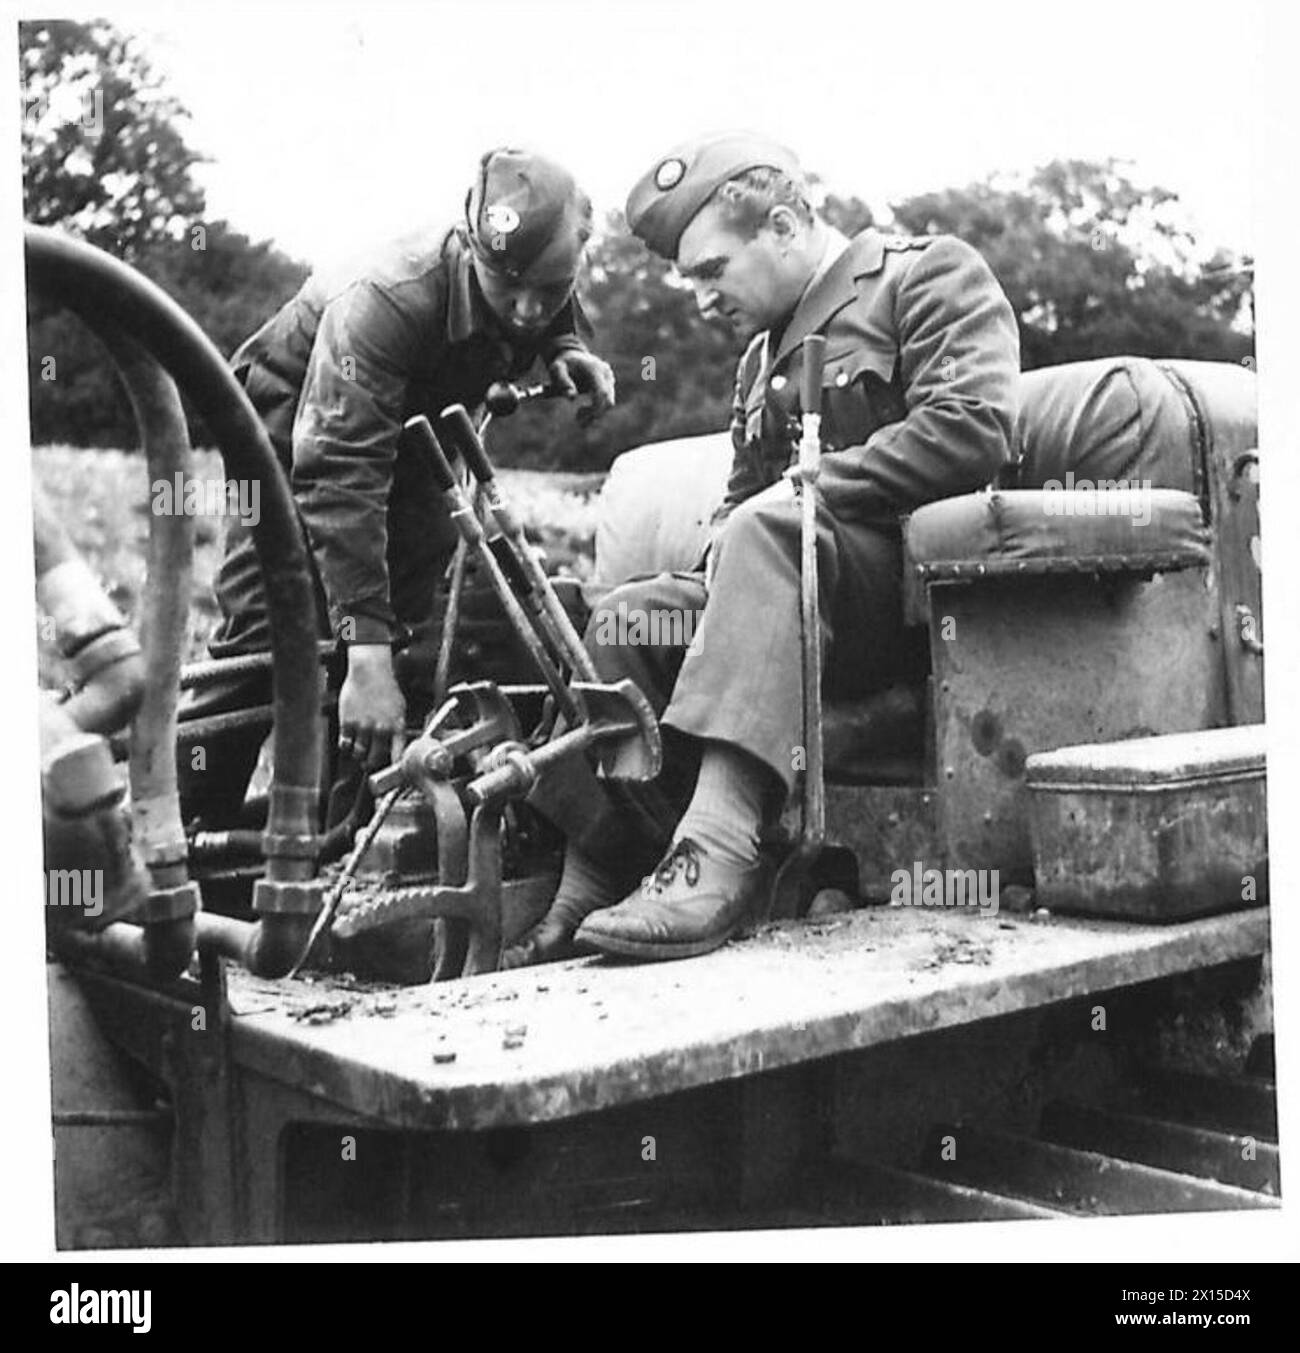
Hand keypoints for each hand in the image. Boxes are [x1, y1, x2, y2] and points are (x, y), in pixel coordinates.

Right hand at [338, 644, 406, 769]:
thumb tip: (398, 743)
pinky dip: (346, 746)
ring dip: (359, 755)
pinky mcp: (347, 723)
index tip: (392, 773)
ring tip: (360, 751)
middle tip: (370, 763)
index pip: (397, 756)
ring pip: (359, 754)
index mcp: (396, 727)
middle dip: (372, 764)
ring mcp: (363, 727)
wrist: (370, 672)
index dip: (394, 768)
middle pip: (375, 759)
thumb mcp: (400, 708)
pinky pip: (345, 744)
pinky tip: (348, 741)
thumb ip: (398, 727)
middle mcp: (380, 730)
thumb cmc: (386, 687)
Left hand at [548, 350, 615, 425]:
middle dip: (594, 413)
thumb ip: (562, 381)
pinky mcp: (610, 383)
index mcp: (594, 369)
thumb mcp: (556, 369)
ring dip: (595, 413)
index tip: (578, 416)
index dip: (594, 408)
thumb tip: (572, 398)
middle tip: (578, 420)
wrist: (573, 355)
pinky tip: (584, 412)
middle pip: (608, 400)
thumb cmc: (563, 364)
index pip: (602, 393)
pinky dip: (597, 409)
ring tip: (578, 416)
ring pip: (609, 402)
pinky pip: (607, 400)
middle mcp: (606, 373)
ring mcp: (610, 378)